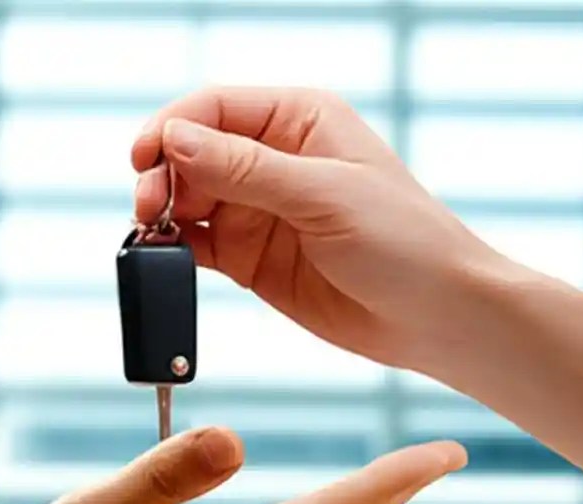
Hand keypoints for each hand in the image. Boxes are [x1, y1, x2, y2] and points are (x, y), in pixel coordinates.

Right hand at [131, 87, 582, 503]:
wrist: (437, 317)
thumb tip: (175, 139)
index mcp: (300, 120)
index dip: (173, 127)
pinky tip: (166, 259)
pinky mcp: (252, 258)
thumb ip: (246, 169)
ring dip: (164, 214)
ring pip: (188, 199)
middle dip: (163, 175)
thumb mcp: (323, 195)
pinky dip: (175, 250)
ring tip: (152, 236)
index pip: (216, 108)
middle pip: (192, 152)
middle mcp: (275, 158)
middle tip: (149, 208)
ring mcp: (261, 209)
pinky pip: (197, 245)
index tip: (145, 157)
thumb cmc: (404, 242)